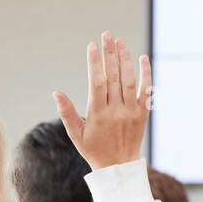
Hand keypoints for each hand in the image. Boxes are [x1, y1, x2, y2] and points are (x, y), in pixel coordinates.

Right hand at [53, 31, 150, 169]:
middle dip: (110, 53)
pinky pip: (146, 90)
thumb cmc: (94, 150)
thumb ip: (67, 112)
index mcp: (98, 113)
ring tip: (120, 41)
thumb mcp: (76, 134)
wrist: (119, 167)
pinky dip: (146, 73)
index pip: (96, 82)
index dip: (94, 62)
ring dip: (126, 59)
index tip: (92, 45)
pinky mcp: (142, 113)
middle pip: (113, 76)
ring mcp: (131, 111)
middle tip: (107, 34)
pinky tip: (142, 57)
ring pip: (130, 80)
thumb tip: (56, 92)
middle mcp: (116, 110)